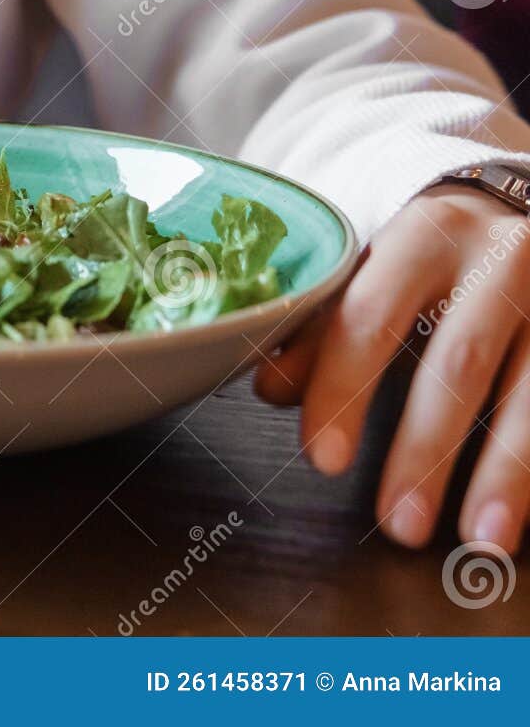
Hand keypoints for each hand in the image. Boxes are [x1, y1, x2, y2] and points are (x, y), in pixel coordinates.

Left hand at [256, 185, 528, 552]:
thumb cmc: (441, 250)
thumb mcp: (379, 269)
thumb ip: (324, 328)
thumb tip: (270, 389)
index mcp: (422, 236)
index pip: (369, 318)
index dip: (342, 391)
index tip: (324, 460)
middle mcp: (499, 258)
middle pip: (456, 364)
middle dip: (425, 450)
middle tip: (400, 524)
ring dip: (509, 472)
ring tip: (483, 538)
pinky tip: (528, 513)